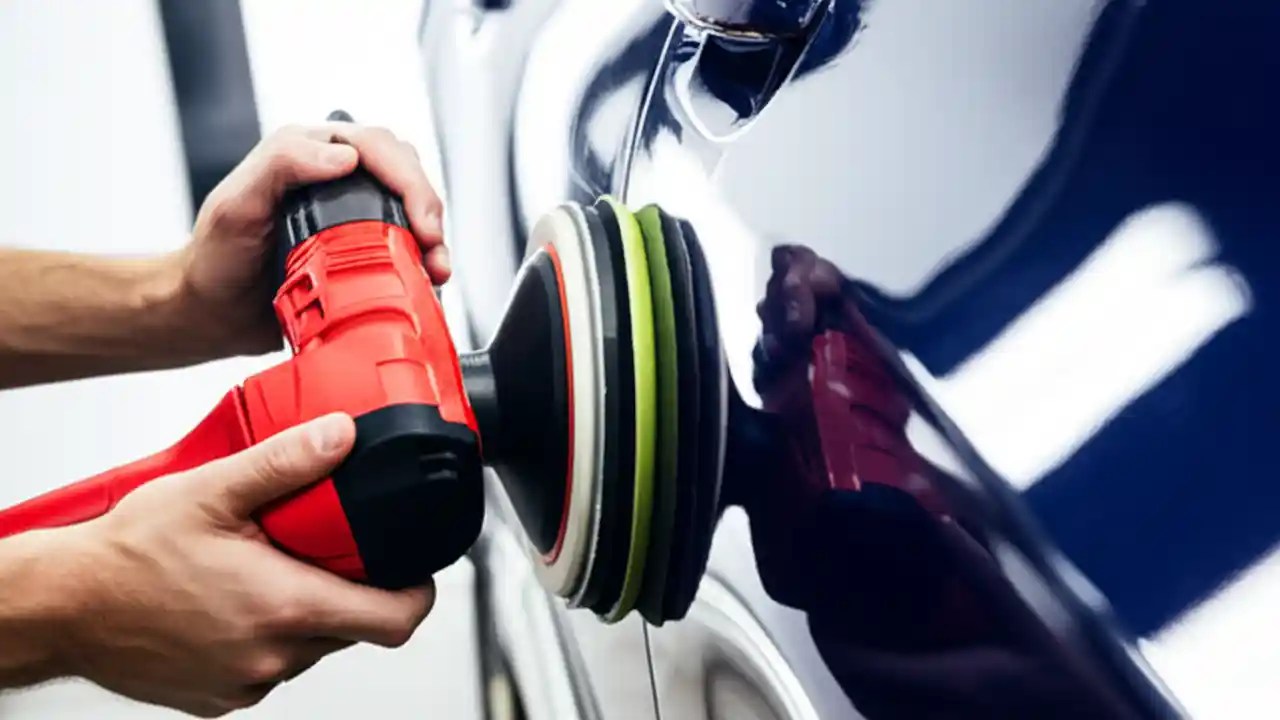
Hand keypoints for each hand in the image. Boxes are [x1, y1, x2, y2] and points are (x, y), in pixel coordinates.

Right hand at [48, 413, 434, 716]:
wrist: (62, 607)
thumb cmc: (125, 556)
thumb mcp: (212, 491)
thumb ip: (285, 463)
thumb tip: (341, 436)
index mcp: (285, 607)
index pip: (395, 619)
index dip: (416, 592)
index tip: (413, 567)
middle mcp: (273, 656)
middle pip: (355, 627)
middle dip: (353, 587)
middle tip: (327, 546)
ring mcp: (247, 683)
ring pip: (313, 645)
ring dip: (307, 608)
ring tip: (272, 565)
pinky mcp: (222, 698)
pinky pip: (272, 665)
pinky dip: (269, 634)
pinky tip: (237, 598)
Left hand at [169, 122, 449, 355]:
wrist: (211, 315)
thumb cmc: (216, 257)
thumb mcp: (236, 203)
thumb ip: (283, 163)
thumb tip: (344, 155)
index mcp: (310, 153)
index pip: (377, 148)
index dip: (407, 180)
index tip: (419, 221)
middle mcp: (337, 180)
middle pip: (405, 174)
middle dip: (429, 208)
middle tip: (431, 247)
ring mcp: (352, 218)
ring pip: (412, 211)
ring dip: (433, 240)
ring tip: (436, 271)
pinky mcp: (361, 255)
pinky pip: (403, 249)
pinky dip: (421, 265)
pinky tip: (425, 283)